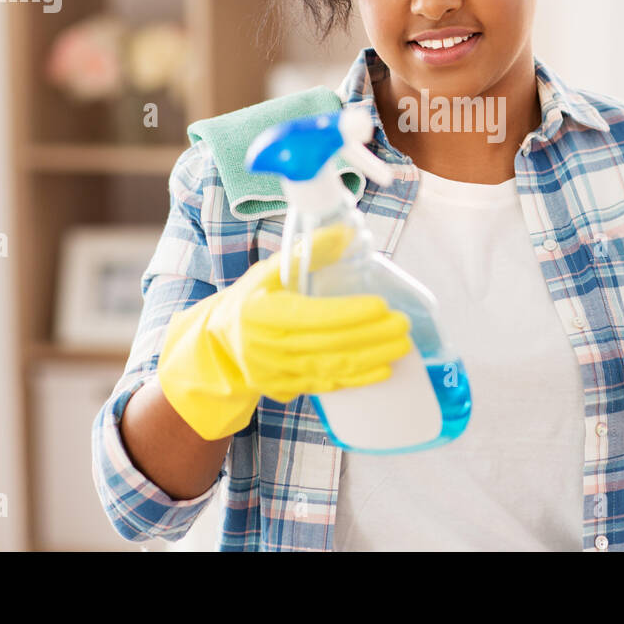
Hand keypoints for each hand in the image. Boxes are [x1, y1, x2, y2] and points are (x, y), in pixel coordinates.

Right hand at [157, 223, 414, 440]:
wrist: (220, 345)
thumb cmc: (251, 300)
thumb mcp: (270, 270)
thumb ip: (309, 251)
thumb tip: (349, 233)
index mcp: (261, 313)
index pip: (312, 315)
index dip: (349, 313)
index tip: (381, 305)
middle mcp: (267, 347)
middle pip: (328, 344)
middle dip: (371, 335)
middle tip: (403, 324)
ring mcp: (276, 373)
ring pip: (331, 368)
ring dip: (371, 358)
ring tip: (402, 345)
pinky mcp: (286, 389)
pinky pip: (326, 385)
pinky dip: (357, 378)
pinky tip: (383, 369)